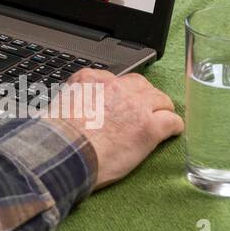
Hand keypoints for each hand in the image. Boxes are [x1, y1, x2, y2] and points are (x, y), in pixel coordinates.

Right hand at [50, 69, 182, 189]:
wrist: (64, 151)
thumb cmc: (56, 136)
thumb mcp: (57, 104)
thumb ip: (71, 98)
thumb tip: (73, 106)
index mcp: (90, 79)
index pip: (113, 79)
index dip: (118, 93)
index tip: (118, 104)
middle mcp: (115, 87)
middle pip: (140, 84)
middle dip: (143, 96)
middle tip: (142, 111)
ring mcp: (135, 106)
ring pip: (160, 99)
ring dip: (161, 109)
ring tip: (161, 120)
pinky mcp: (150, 127)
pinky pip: (172, 121)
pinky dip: (173, 127)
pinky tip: (171, 133)